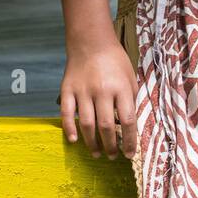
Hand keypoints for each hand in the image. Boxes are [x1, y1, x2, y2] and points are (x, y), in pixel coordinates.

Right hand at [59, 38, 137, 160]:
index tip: (130, 154)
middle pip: (106, 126)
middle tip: (113, 156)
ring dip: (92, 143)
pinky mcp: (67, 89)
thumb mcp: (130, 78)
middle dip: (111, 146)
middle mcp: (102, 91)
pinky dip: (69, 129)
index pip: (127, 121)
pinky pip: (67, 113)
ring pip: (86, 124)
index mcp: (121, 88)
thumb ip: (131, 100)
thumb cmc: (115, 61)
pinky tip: (74, 140)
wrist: (91, 41)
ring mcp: (83, 90)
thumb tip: (130, 126)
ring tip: (97, 154)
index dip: (130, 141)